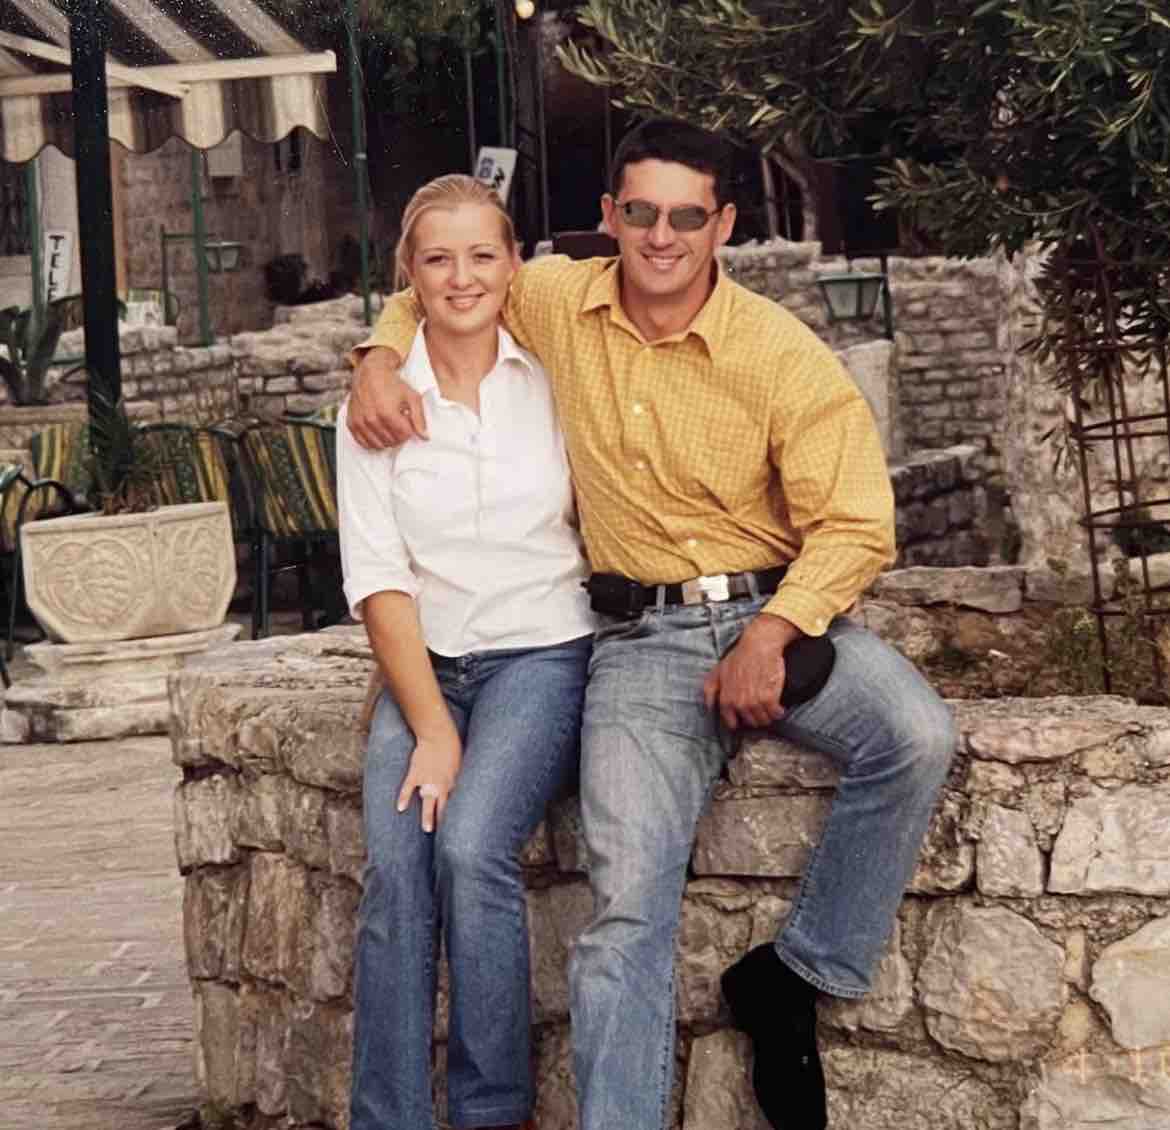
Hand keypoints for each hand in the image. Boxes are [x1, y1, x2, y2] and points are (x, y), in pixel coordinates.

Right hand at [349, 347, 427, 447]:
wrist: (370, 373)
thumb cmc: (392, 384)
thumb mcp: (411, 397)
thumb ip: (419, 418)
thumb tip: (425, 437)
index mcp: (387, 413)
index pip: (404, 436)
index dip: (409, 430)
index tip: (407, 421)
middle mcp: (371, 419)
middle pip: (392, 441)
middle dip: (399, 435)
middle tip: (398, 422)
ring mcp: (360, 422)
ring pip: (380, 445)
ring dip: (387, 439)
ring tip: (389, 426)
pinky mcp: (352, 424)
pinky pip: (364, 444)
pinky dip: (373, 441)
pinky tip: (378, 431)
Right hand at [396, 732, 460, 831]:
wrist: (438, 736)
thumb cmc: (451, 748)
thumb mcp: (459, 764)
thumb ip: (457, 777)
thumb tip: (460, 786)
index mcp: (452, 782)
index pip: (454, 803)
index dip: (455, 815)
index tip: (458, 827)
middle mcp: (441, 785)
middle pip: (443, 807)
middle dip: (444, 821)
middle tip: (445, 836)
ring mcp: (427, 781)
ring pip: (428, 802)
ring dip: (428, 816)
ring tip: (427, 830)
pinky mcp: (415, 774)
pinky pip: (408, 788)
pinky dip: (404, 798)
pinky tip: (400, 809)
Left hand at [703, 614, 801, 730]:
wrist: (759, 646)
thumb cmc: (739, 657)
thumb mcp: (718, 672)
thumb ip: (710, 690)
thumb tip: (708, 706)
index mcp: (726, 700)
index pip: (731, 722)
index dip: (738, 721)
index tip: (743, 718)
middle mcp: (739, 704)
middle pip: (750, 722)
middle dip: (755, 717)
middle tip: (759, 709)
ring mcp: (755, 702)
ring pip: (764, 720)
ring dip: (767, 716)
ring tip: (769, 708)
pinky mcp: (770, 698)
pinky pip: (776, 713)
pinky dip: (778, 712)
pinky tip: (778, 707)